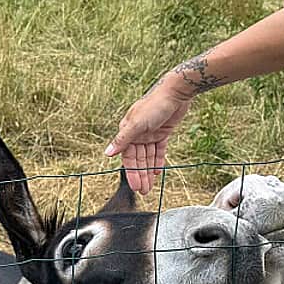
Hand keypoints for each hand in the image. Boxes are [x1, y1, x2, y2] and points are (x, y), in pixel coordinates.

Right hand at [103, 80, 192, 194]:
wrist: (175, 92)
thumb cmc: (154, 104)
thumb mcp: (136, 124)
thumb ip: (122, 140)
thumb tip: (107, 153)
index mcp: (128, 131)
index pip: (128, 157)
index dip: (132, 172)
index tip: (135, 186)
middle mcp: (137, 134)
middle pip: (138, 159)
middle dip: (141, 175)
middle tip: (143, 191)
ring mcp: (150, 134)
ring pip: (148, 157)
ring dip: (149, 171)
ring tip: (150, 186)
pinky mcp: (162, 132)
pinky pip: (158, 150)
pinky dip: (158, 160)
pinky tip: (157, 172)